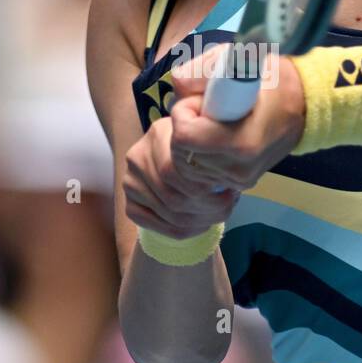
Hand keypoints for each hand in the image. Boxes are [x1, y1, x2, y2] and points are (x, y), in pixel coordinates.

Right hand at [122, 111, 241, 239]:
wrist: (168, 152)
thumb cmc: (195, 143)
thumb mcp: (205, 131)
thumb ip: (214, 139)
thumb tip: (230, 172)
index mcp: (157, 134)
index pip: (176, 171)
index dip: (206, 188)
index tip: (231, 190)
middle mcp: (137, 158)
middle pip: (174, 197)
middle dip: (208, 208)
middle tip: (229, 206)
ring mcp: (130, 183)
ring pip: (170, 214)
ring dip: (201, 221)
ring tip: (220, 214)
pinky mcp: (130, 205)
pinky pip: (157, 227)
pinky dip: (184, 232)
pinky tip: (202, 225)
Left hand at [167, 45, 306, 192]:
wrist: (305, 105)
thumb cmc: (273, 80)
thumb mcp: (240, 60)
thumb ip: (203, 69)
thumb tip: (179, 84)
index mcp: (241, 142)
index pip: (184, 137)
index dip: (184, 113)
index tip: (200, 99)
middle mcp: (239, 168)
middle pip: (181, 153)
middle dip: (184, 128)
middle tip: (205, 110)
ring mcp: (239, 180)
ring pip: (187, 166)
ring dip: (190, 143)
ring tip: (213, 123)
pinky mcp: (239, 184)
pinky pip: (200, 174)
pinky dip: (199, 155)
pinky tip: (215, 138)